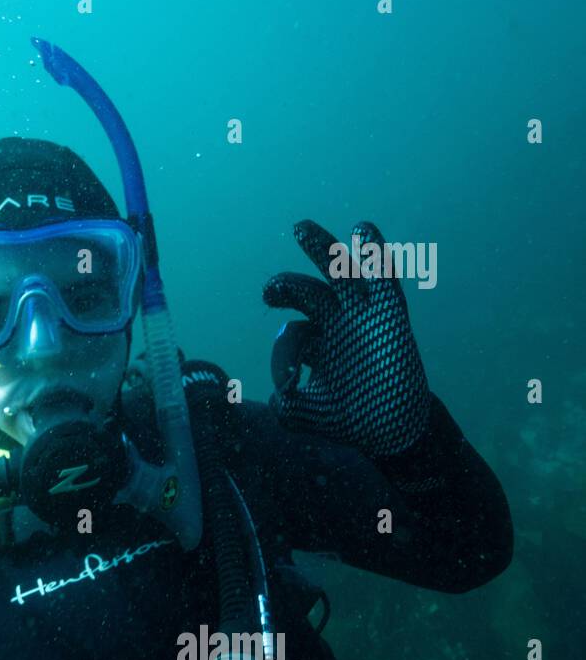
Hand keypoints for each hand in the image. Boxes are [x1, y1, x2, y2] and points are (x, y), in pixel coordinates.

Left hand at [263, 219, 430, 456]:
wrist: (391, 431)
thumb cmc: (347, 419)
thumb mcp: (305, 415)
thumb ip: (285, 406)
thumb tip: (281, 390)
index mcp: (314, 342)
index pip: (292, 334)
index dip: (284, 353)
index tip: (287, 382)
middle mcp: (335, 323)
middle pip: (307, 291)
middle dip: (285, 286)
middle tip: (269, 292)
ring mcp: (362, 316)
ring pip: (340, 274)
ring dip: (321, 250)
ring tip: (299, 229)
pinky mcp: (390, 315)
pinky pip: (383, 280)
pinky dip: (375, 256)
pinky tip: (363, 230)